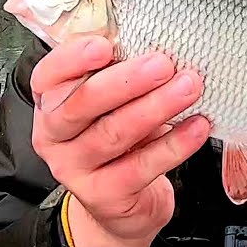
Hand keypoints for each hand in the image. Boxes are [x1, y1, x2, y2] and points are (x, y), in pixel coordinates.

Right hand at [30, 36, 210, 246]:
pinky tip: (197, 126)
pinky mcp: (104, 196)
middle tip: (164, 64)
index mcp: (50, 102)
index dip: (73, 58)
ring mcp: (75, 169)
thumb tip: (159, 41)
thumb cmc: (120, 138)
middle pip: (83, 103)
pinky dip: (173, 145)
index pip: (49, 75)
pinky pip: (140, 167)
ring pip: (114, 134)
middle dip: (127, 81)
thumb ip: (119, 73)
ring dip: (156, 107)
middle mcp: (54, 135)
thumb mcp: (112, 103)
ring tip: (189, 88)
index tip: (105, 45)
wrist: (121, 204)